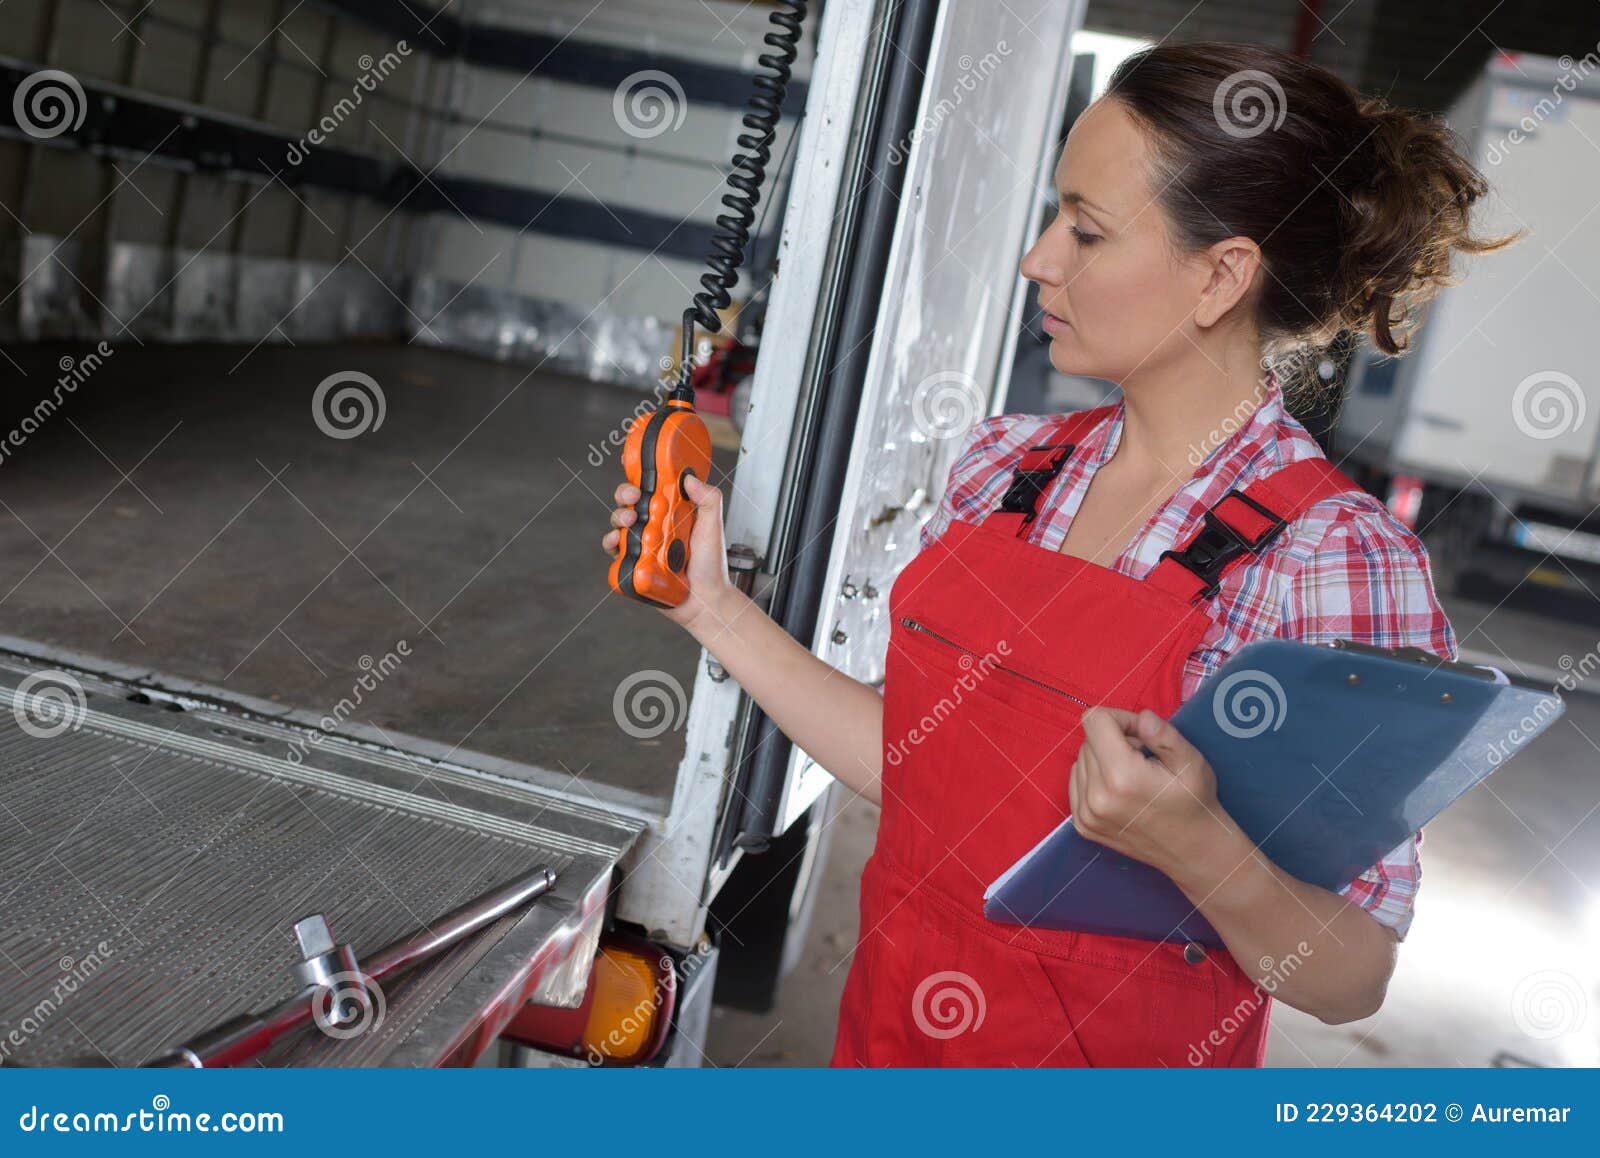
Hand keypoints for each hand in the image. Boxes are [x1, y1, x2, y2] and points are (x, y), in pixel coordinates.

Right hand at [601, 474, 738, 630]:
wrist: (705, 601)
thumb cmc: (712, 566)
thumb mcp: (714, 527)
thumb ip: (708, 500)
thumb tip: (689, 478)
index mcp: (672, 511)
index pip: (652, 487)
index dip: (641, 476)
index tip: (634, 467)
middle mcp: (655, 525)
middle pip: (631, 502)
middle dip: (625, 494)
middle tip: (633, 497)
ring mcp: (643, 544)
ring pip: (620, 523)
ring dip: (619, 516)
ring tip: (630, 520)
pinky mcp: (634, 563)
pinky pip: (615, 550)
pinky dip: (611, 543)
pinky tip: (617, 542)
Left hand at [1068, 706, 1234, 879]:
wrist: (1192, 851)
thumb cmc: (1194, 803)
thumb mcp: (1191, 762)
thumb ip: (1163, 735)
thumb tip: (1140, 717)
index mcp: (1121, 776)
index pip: (1095, 721)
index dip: (1120, 718)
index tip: (1141, 734)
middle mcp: (1096, 796)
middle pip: (1088, 741)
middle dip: (1114, 740)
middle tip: (1143, 757)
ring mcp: (1085, 814)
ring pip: (1080, 760)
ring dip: (1103, 759)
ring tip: (1133, 776)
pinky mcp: (1081, 824)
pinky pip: (1076, 781)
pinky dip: (1094, 777)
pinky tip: (1120, 789)